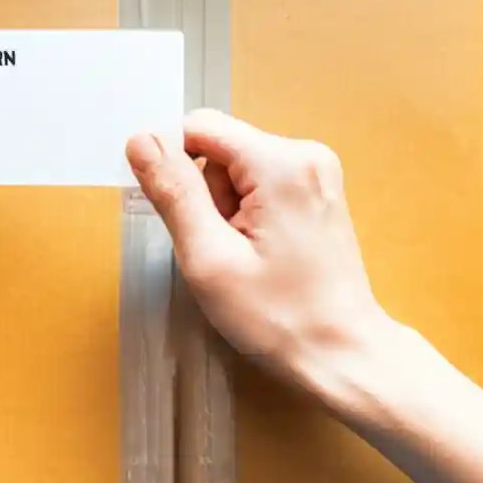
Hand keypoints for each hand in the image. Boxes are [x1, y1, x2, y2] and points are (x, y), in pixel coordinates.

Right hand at [126, 109, 393, 397]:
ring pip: (237, 169)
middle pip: (220, 148)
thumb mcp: (209, 259)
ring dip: (226, 211)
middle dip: (206, 197)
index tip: (179, 217)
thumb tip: (140, 139)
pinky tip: (261, 254)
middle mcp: (306, 154)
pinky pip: (260, 185)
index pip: (199, 126)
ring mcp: (317, 172)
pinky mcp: (318, 192)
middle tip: (224, 251)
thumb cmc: (279, 318)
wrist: (343, 355)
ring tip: (246, 258)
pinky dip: (248, 216)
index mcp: (281, 163)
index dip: (173, 165)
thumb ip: (173, 192)